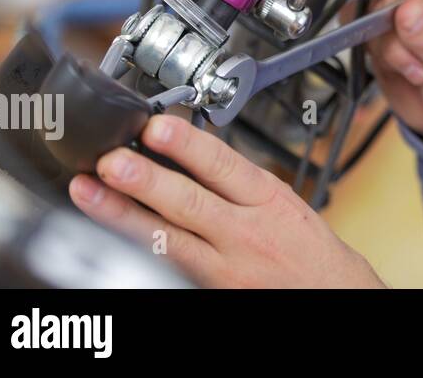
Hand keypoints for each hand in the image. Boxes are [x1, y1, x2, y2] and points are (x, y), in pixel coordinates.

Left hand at [68, 114, 384, 287]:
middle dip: (146, 181)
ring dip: (124, 216)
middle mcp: (245, 235)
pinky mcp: (210, 293)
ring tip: (89, 193)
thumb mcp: (285, 204)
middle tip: (110, 160)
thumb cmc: (310, 251)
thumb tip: (194, 154)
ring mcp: (225, 270)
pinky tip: (107, 240)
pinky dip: (137, 253)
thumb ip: (242, 183)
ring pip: (166, 241)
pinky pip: (168, 270)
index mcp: (269, 202)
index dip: (188, 146)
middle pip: (189, 204)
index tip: (157, 126)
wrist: (333, 296)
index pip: (225, 167)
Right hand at [369, 0, 422, 153]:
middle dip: (396, 30)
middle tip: (416, 60)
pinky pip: (362, 33)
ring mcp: (410, 14)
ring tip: (420, 73)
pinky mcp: (388, 34)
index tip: (407, 27)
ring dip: (391, 51)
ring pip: (374, 15)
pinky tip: (400, 70)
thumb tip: (408, 8)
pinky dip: (374, 55)